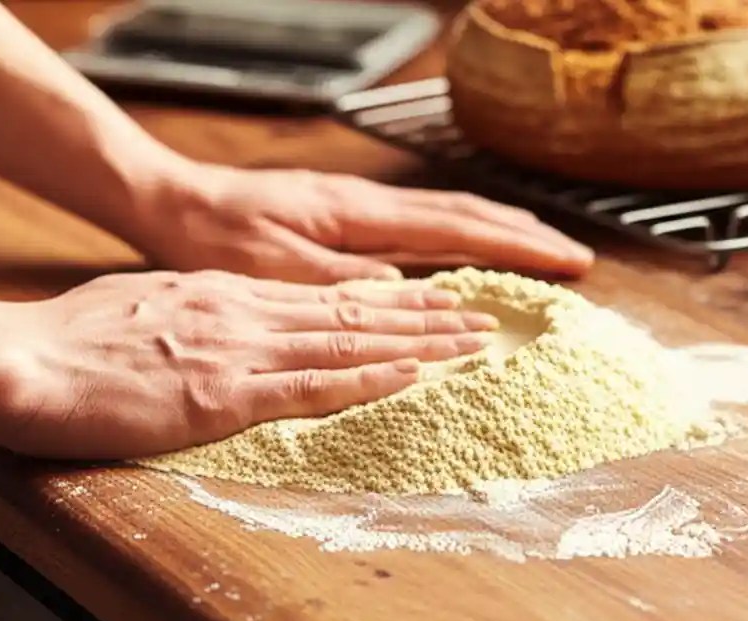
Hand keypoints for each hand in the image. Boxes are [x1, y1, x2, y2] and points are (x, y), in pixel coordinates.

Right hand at [0, 270, 495, 458]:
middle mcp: (242, 311)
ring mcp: (238, 350)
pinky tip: (413, 373)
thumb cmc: (65, 343)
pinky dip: (371, 377)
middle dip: (424, 315)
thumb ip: (189, 315)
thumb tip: (210, 325)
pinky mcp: (225, 394)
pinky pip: (314, 384)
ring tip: (471, 341)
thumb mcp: (141, 308)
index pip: (321, 296)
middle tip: (478, 315)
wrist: (21, 360)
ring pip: (350, 341)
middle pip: (353, 311)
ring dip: (419, 342)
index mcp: (222, 292)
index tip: (428, 301)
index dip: (384, 301)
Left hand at [129, 164, 593, 283]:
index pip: (458, 229)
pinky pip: (419, 223)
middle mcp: (368, 204)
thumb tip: (406, 293)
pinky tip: (467, 249)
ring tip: (539, 249)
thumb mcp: (274, 268)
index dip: (517, 247)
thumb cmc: (214, 235)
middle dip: (524, 235)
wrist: (172, 200)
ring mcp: (359, 207)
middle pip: (466, 213)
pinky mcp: (345, 216)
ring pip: (446, 214)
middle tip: (575, 258)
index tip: (566, 262)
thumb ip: (341, 282)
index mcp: (359, 215)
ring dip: (498, 231)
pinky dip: (460, 234)